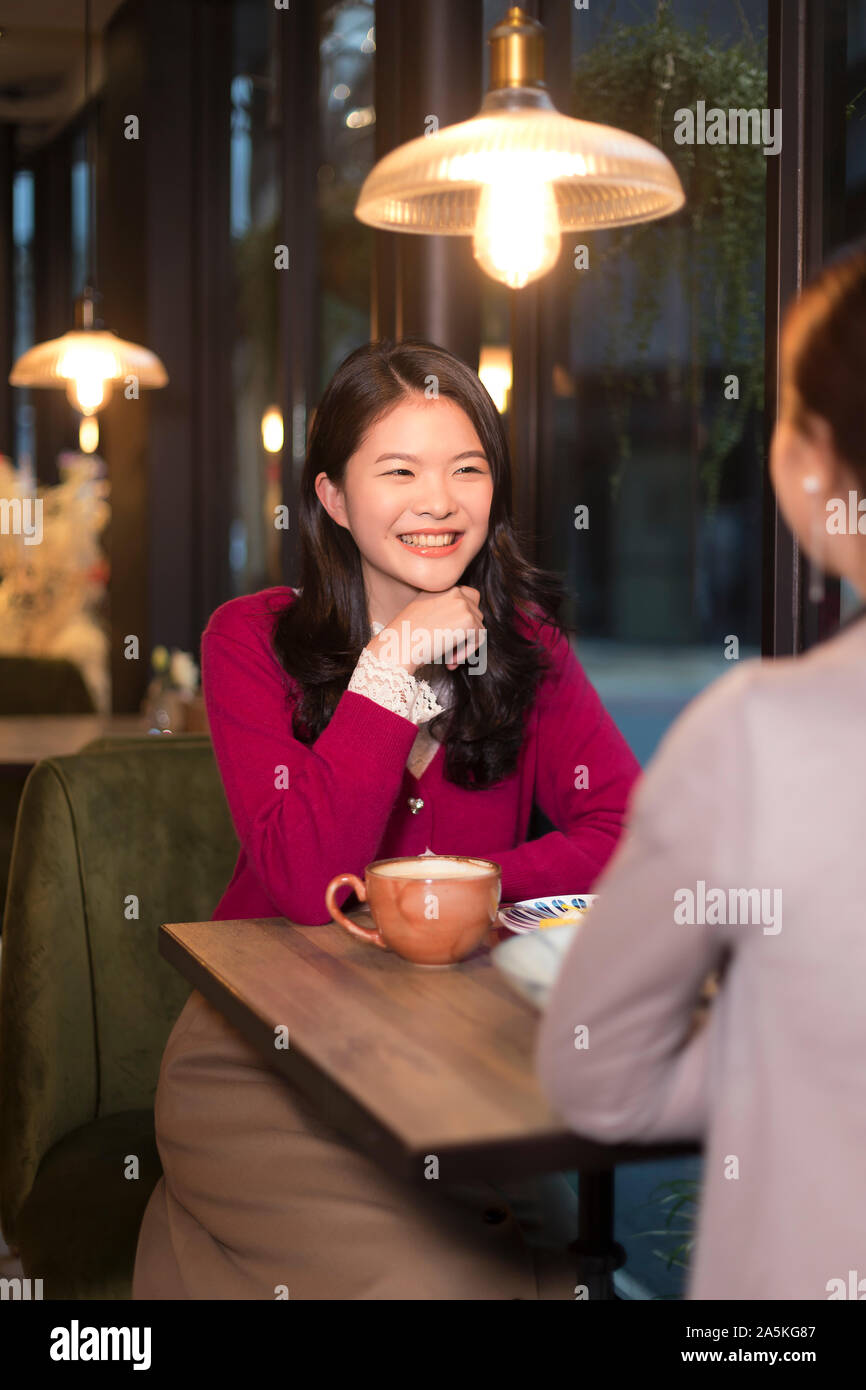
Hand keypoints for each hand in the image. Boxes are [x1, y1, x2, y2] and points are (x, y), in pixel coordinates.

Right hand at [368, 586, 485, 674]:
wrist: (399, 645)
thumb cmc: (406, 637)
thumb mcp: (423, 614)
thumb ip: (443, 612)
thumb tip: (466, 626)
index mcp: (440, 587)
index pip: (468, 596)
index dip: (464, 617)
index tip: (452, 636)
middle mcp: (454, 590)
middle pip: (476, 612)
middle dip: (467, 632)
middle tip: (451, 650)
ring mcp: (463, 604)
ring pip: (479, 627)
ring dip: (466, 645)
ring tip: (448, 658)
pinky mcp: (469, 620)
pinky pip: (479, 639)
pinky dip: (467, 652)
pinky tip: (450, 661)